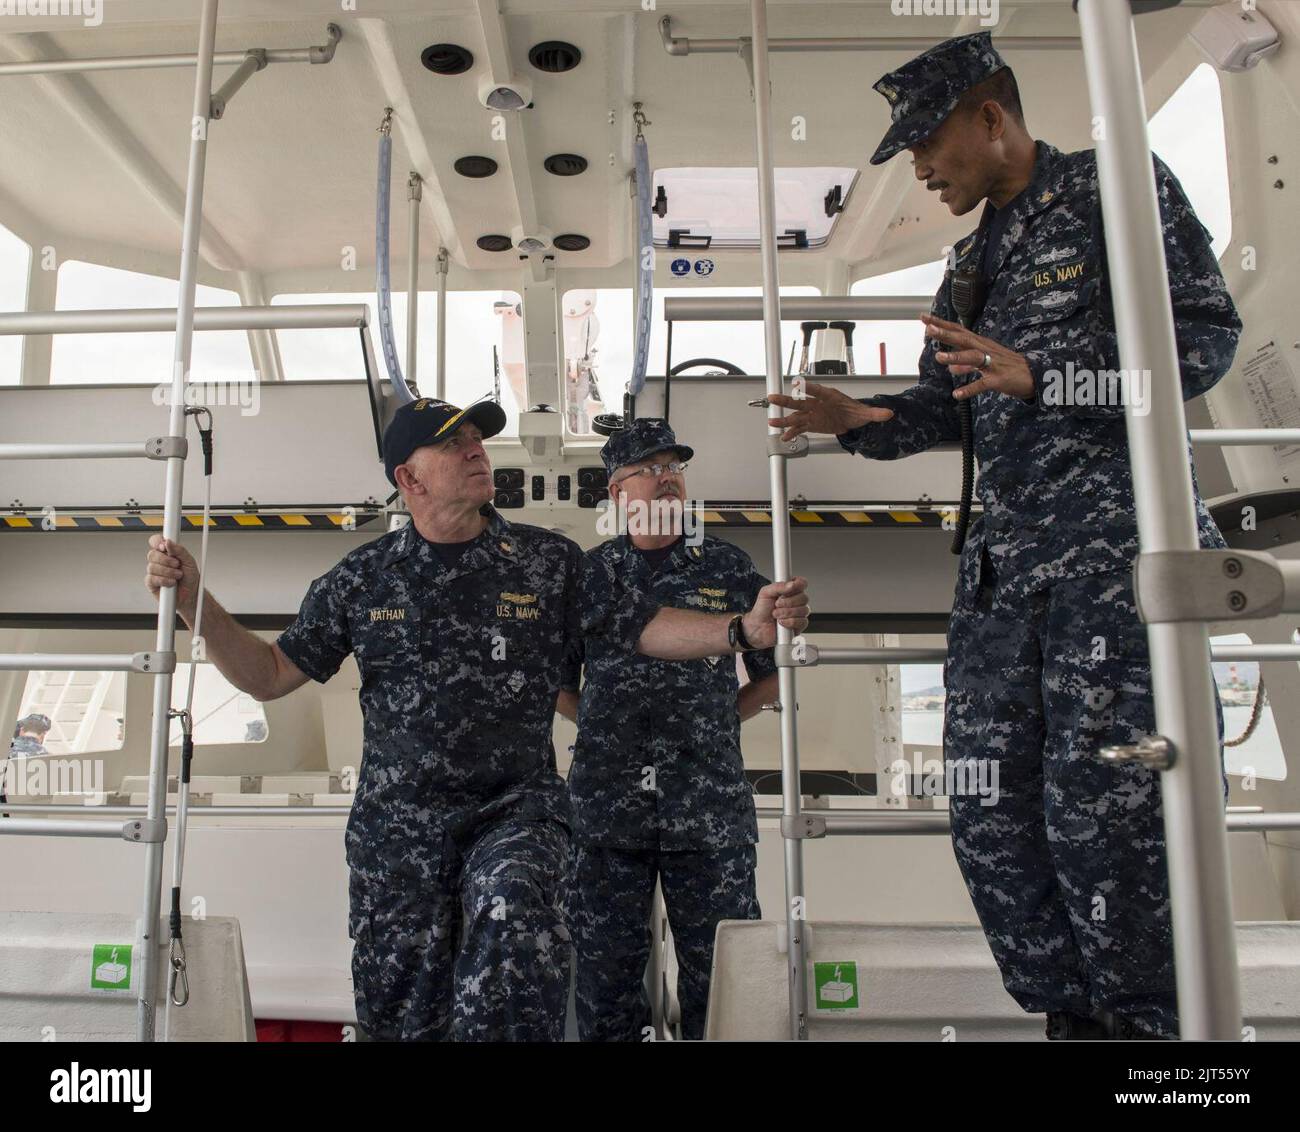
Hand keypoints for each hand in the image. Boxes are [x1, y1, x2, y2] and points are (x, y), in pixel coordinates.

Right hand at [145, 534, 199, 620]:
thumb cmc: (190, 578)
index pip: (156, 541)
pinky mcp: (151, 583)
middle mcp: (159, 561)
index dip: (157, 542)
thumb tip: (168, 542)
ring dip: (168, 572)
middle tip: (177, 565)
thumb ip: (180, 550)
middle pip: (152, 554)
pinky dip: (164, 580)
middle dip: (166, 560)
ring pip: (152, 567)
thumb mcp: (190, 561)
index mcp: (167, 553)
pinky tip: (171, 583)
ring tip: (178, 576)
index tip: (164, 546)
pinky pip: (152, 579)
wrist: (192, 594)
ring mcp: (154, 572)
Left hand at [741, 578, 809, 648]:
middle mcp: (797, 602)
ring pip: (804, 610)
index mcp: (790, 591)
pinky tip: (781, 622)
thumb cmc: (761, 611)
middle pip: (804, 597)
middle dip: (788, 602)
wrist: (757, 627)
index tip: (791, 587)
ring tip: (776, 614)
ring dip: (787, 612)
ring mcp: (799, 614)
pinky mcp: (799, 626)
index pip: (802, 583)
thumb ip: (778, 586)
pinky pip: (802, 622)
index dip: (799, 584)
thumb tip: (792, 584)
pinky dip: (789, 622)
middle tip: (777, 604)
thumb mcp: (765, 593)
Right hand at [767, 382, 893, 441]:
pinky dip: (792, 433)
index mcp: (829, 396)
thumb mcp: (866, 414)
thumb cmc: (855, 412)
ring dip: (784, 420)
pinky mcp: (811, 424)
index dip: (808, 387)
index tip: (797, 383)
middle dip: (786, 400)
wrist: (851, 419)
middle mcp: (818, 404)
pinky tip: (784, 437)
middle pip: (800, 401)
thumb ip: (876, 413)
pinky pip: (799, 428)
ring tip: (772, 423)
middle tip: (774, 398)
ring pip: (796, 416)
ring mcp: (813, 414)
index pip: (817, 390)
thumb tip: (889, 413)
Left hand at [921, 314, 1034, 400]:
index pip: (958, 331)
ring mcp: (993, 364)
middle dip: (946, 334)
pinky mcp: (999, 379)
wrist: (1035, 376)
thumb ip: (967, 365)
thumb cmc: (1009, 368)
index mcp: (981, 344)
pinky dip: (970, 389)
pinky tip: (957, 394)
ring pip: (973, 357)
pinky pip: (983, 384)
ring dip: (956, 357)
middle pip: (964, 339)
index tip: (924, 318)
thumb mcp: (986, 364)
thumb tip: (950, 369)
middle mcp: (986, 350)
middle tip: (929, 329)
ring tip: (939, 358)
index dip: (942, 325)